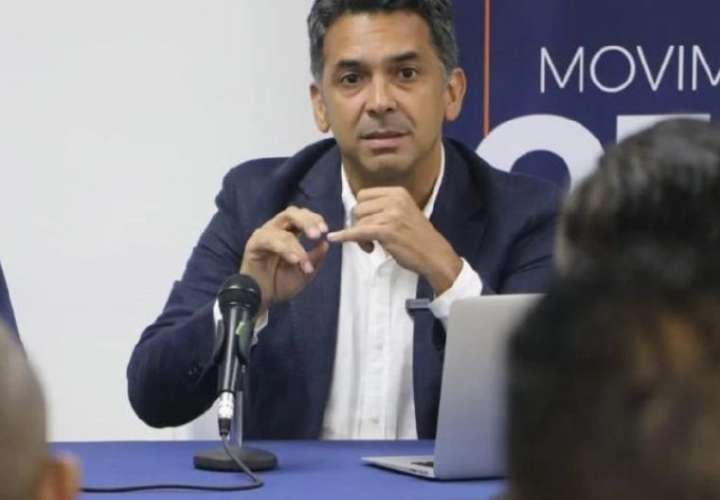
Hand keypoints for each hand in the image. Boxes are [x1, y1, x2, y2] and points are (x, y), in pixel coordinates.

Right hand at [240, 206, 329, 314]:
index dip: (315, 219)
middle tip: (316, 235)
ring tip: (305, 265)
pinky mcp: (254, 244)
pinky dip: (284, 249)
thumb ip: (316, 257)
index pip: (303, 216)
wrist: (262, 299)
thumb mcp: (305, 272)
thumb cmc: (281, 284)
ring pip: (282, 229)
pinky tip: (293, 260)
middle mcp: (276, 229)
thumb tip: (326, 243)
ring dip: (297, 246)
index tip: (325, 231)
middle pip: (291, 213)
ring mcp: (264, 235)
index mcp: (289, 232)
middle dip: (306, 221)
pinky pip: (268, 240)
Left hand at [327, 187, 461, 293]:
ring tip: (372, 247)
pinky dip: (345, 236)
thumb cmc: (418, 239)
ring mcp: (391, 214)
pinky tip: (335, 238)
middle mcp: (394, 199)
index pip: (364, 195)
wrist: (435, 255)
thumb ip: (384, 209)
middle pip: (358, 208)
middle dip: (358, 224)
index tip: (368, 225)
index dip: (361, 211)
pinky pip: (358, 231)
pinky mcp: (387, 231)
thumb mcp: (404, 213)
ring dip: (360, 237)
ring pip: (359, 222)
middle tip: (369, 240)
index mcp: (397, 192)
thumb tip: (357, 212)